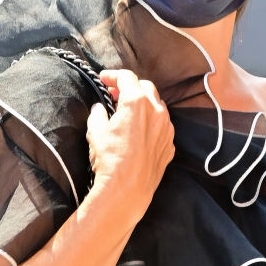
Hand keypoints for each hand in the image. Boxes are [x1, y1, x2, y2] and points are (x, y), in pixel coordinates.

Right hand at [86, 69, 173, 222]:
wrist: (127, 189)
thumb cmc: (110, 159)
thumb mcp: (96, 131)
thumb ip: (98, 113)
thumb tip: (100, 109)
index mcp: (137, 101)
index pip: (126, 77)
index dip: (113, 75)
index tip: (104, 79)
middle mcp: (157, 111)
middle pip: (145, 87)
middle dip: (130, 88)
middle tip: (115, 95)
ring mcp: (167, 129)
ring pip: (157, 107)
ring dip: (144, 105)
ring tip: (129, 114)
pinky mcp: (170, 145)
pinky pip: (162, 127)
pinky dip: (152, 124)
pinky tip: (140, 133)